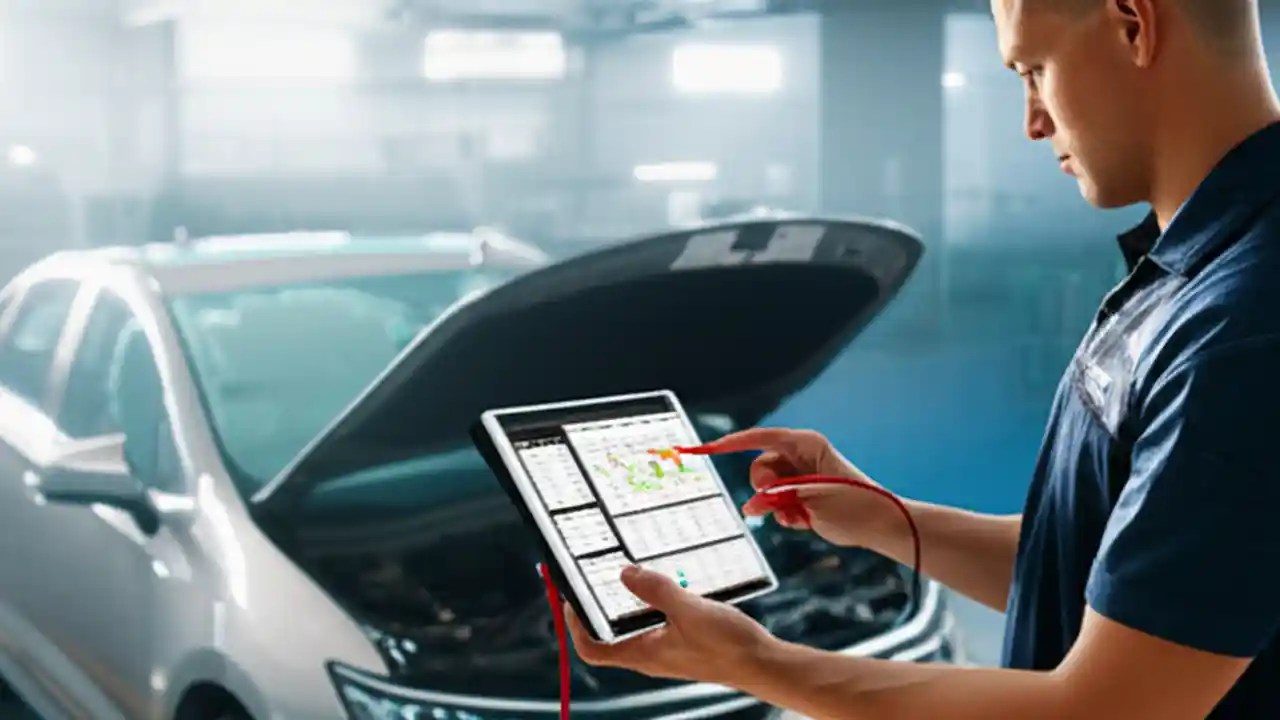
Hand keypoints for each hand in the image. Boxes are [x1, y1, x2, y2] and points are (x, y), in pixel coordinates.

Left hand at [565, 565, 774, 686]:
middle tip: (596, 576)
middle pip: (609, 636)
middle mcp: (650, 656)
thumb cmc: (727, 644)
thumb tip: (624, 574)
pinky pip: (657, 624)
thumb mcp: (688, 609)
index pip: (593, 649)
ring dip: (627, 603)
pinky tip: (665, 584)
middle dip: (600, 607)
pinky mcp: (683, 643)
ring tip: (628, 574)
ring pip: (634, 628)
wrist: (762, 664)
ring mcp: (666, 651)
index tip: (571, 597)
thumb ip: (656, 590)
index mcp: (643, 653)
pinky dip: (652, 604)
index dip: (575, 626)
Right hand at [700, 427, 899, 549]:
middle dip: (765, 488)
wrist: (879, 525)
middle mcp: (800, 456)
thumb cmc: (855, 504)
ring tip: (799, 515)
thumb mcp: (813, 497)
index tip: (707, 448)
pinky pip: (775, 503)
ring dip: (775, 505)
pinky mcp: (799, 494)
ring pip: (765, 488)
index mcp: (806, 445)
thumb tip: (750, 506)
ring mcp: (799, 475)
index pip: (759, 438)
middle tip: (786, 501)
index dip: (731, 443)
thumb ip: (778, 497)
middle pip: (759, 467)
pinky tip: (803, 520)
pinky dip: (783, 514)